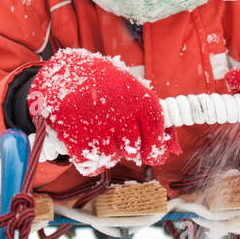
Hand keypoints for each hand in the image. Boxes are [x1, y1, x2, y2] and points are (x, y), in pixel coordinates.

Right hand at [27, 48, 179, 174]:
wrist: (64, 72)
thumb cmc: (106, 85)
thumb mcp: (134, 93)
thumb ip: (157, 122)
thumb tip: (175, 150)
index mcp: (140, 100)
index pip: (157, 137)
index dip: (155, 149)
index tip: (149, 152)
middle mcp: (121, 114)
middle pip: (133, 151)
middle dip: (125, 146)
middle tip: (114, 130)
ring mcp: (98, 127)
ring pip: (111, 159)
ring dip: (106, 152)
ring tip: (97, 132)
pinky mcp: (75, 138)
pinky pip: (90, 166)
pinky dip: (89, 161)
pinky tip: (85, 142)